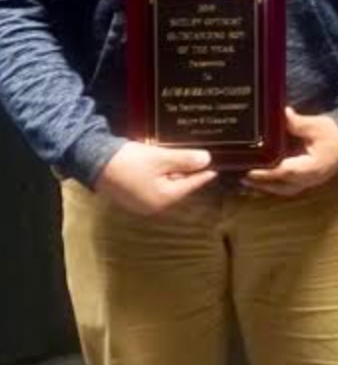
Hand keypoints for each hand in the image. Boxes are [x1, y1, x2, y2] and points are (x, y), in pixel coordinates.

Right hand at [94, 141, 215, 214]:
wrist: (92, 161)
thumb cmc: (128, 161)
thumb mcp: (160, 158)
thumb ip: (184, 160)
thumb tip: (207, 160)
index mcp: (164, 199)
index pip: (191, 185)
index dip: (204, 174)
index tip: (217, 168)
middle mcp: (155, 206)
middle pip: (180, 188)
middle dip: (190, 174)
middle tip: (202, 161)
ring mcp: (143, 203)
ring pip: (168, 187)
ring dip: (176, 174)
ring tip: (186, 160)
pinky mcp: (133, 196)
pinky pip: (155, 186)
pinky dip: (163, 175)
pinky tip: (165, 164)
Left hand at [242, 107, 337, 195]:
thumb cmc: (333, 134)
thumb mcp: (317, 125)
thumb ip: (298, 123)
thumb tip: (283, 114)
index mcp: (312, 167)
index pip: (286, 172)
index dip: (266, 173)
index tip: (249, 169)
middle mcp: (309, 179)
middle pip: (281, 186)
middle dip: (260, 182)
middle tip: (240, 175)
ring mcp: (308, 183)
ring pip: (282, 190)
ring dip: (264, 186)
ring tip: (246, 179)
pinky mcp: (306, 181)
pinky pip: (286, 188)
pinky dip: (272, 185)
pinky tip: (260, 180)